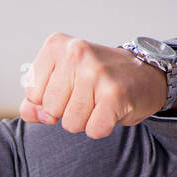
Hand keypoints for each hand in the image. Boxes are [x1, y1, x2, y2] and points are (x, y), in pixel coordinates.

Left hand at [20, 33, 168, 138]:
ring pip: (70, 123)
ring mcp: (96, 72)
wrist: (144, 75)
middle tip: (88, 95)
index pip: (32, 95)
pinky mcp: (114, 93)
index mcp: (55, 46)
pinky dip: (101, 127)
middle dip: (66, 111)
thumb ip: (33, 102)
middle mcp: (75, 52)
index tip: (69, 87)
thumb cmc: (93, 80)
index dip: (48, 101)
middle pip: (50, 110)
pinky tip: (111, 109)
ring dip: (85, 120)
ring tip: (99, 101)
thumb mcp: (58, 81)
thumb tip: (40, 116)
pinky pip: (94, 130)